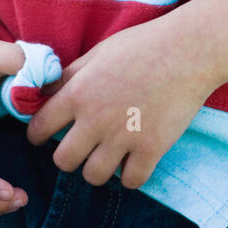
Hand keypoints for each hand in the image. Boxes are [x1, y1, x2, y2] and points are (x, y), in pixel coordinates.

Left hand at [24, 17, 215, 189]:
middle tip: (81, 145)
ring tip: (108, 153)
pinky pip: (131, 181)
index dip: (38, 133)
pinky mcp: (152, 149)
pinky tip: (133, 159)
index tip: (45, 134)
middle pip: (63, 161)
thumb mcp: (97, 53)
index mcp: (78, 92)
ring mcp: (124, 137)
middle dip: (68, 155)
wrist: (189, 50)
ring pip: (93, 176)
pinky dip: (130, 175)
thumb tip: (43, 94)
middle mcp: (96, 119)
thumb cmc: (142, 45)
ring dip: (98, 167)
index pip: (39, 128)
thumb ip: (69, 76)